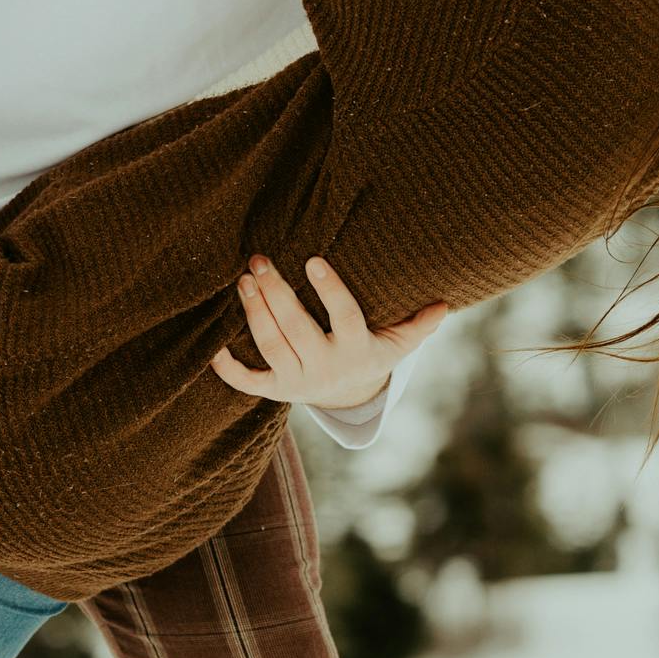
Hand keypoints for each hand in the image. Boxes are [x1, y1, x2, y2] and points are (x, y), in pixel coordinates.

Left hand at [209, 254, 448, 410]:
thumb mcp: (398, 344)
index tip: (313, 260)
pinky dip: (229, 369)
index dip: (330, 290)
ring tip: (244, 280)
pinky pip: (249, 383)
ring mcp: (298, 381)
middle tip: (259, 261)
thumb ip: (419, 325)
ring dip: (254, 313)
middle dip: (276, 294)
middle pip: (296, 329)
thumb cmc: (372, 354)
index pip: (344, 317)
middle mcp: (325, 367)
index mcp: (356, 350)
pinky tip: (213, 345)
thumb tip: (445, 304)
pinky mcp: (276, 390)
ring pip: (271, 346)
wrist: (349, 397)